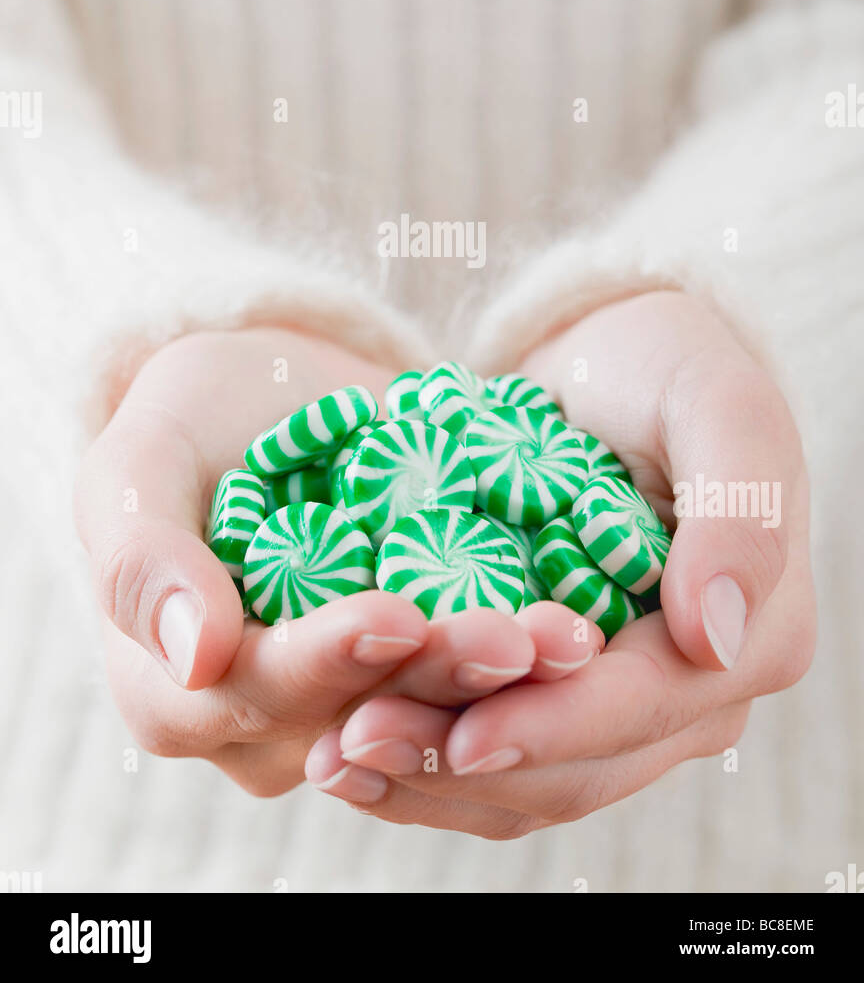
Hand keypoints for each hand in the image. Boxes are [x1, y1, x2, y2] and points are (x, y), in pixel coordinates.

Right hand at [75, 327, 586, 796]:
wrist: (274, 396)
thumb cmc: (192, 422)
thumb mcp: (140, 461)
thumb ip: (141, 552)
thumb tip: (194, 656)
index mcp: (173, 693)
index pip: (252, 695)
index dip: (325, 663)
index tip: (396, 614)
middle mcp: (264, 725)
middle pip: (355, 719)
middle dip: (442, 680)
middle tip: (525, 638)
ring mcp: (348, 707)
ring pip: (429, 714)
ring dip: (504, 684)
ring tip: (570, 636)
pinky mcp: (416, 675)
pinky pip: (472, 683)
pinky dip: (525, 659)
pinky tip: (580, 625)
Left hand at [306, 291, 815, 836]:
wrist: (612, 362)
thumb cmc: (668, 369)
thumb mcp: (719, 407)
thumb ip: (738, 515)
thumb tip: (713, 638)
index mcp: (754, 637)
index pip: (647, 705)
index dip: (556, 726)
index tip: (465, 735)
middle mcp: (697, 693)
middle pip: (579, 764)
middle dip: (467, 764)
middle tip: (356, 744)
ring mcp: (625, 703)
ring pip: (530, 778)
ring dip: (429, 778)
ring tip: (334, 757)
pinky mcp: (559, 692)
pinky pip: (496, 749)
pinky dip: (424, 760)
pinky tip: (344, 750)